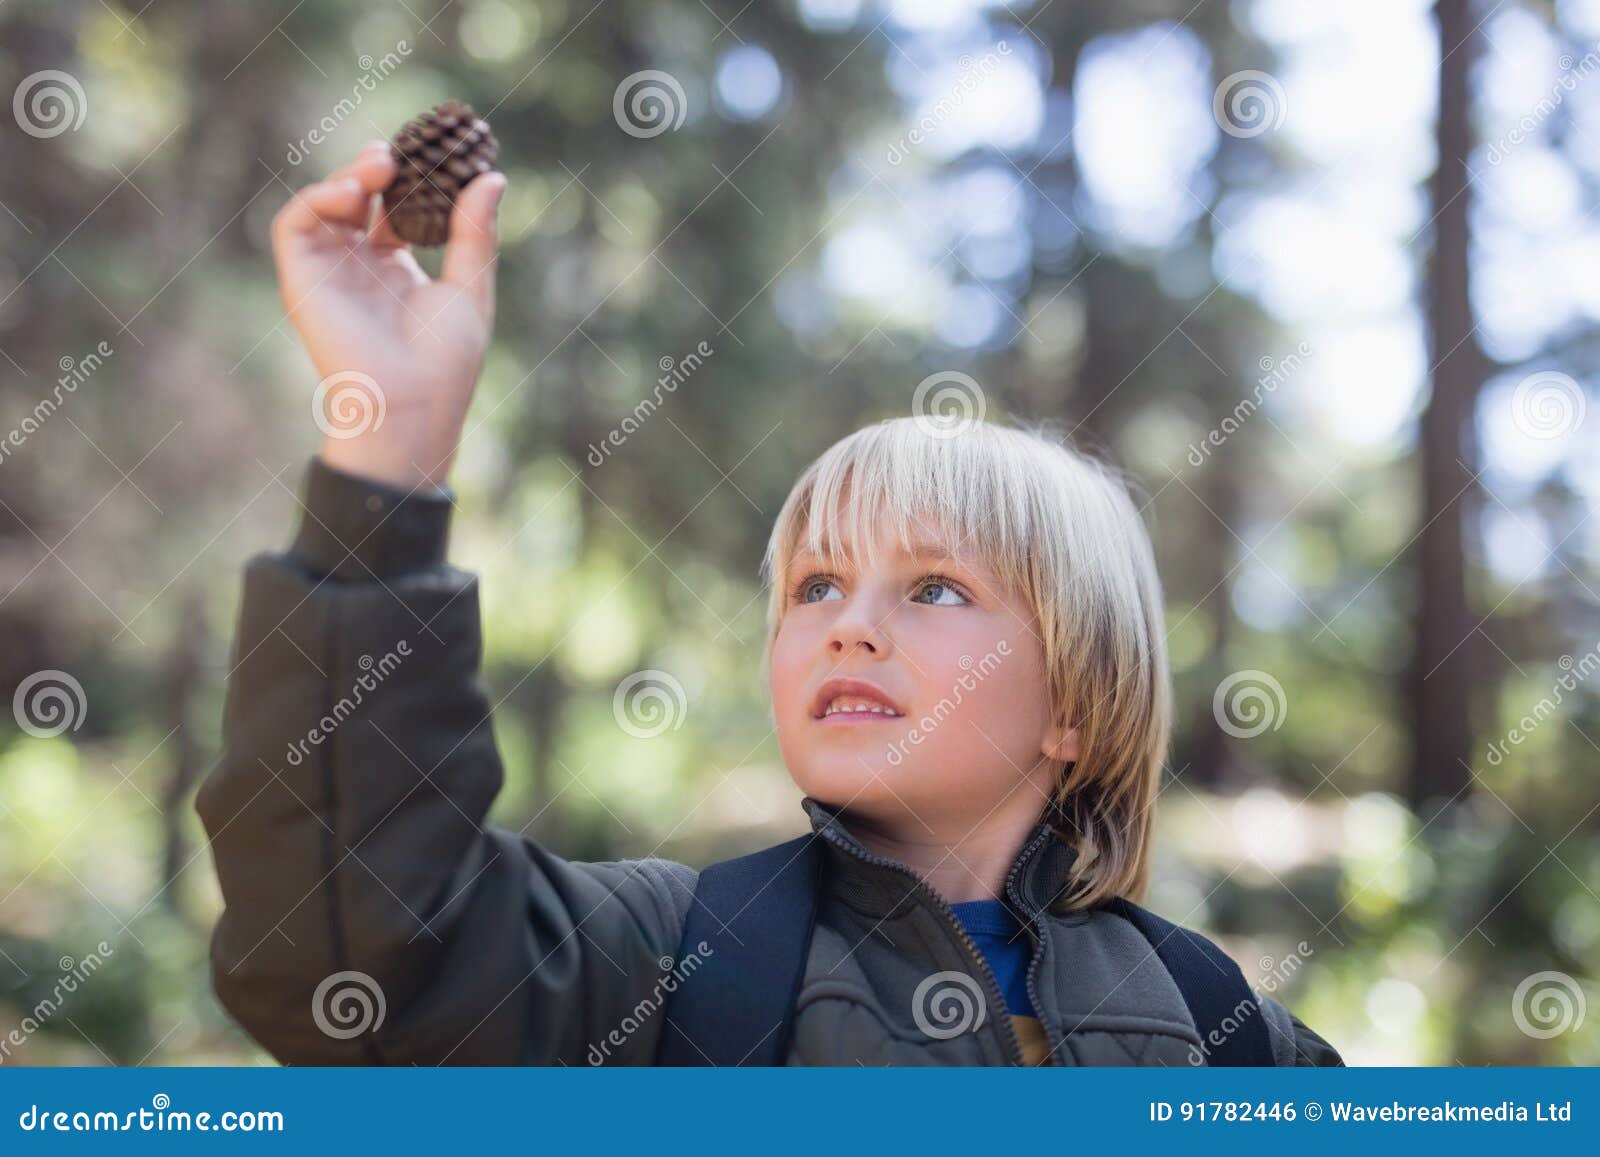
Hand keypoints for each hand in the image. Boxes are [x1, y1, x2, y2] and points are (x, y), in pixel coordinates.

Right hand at [271, 139, 507, 488]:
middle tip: (400, 153)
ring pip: (326, 204)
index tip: (435, 154)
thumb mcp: (470, 289)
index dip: (412, 179)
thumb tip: (494, 177)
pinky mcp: (302, 279)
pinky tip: (351, 192)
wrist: (410, 404)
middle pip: (360, 199)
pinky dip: (318, 198)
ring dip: (347, 176)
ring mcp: (330, 272)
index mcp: (399, 270)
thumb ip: (475, 233)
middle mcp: (361, 267)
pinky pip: (296, 224)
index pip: (397, 209)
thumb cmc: (445, 361)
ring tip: (380, 165)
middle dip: (377, 169)